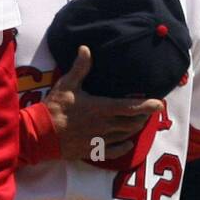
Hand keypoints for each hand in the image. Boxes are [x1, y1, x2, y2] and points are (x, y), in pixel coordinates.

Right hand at [43, 45, 162, 161]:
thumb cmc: (55, 109)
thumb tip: (85, 48)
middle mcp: (104, 126)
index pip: (130, 107)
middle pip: (132, 123)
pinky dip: (124, 147)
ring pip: (125, 136)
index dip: (147, 106)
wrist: (41, 135)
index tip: (159, 104)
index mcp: (101, 108)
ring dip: (134, 129)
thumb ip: (79, 68)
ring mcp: (99, 140)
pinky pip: (114, 151)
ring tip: (139, 123)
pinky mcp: (92, 150)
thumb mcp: (67, 85)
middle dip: (143, 117)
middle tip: (148, 111)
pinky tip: (128, 144)